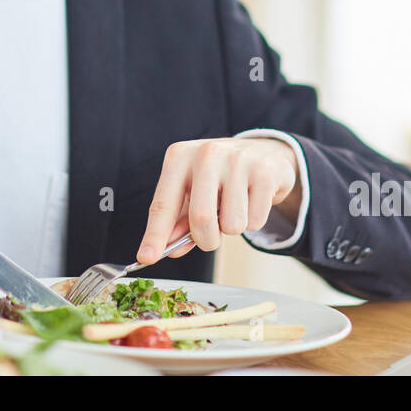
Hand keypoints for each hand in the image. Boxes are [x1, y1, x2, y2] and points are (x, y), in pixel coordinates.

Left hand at [135, 136, 300, 264]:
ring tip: (235, 209)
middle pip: (200, 218)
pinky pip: (256, 221)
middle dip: (206, 240)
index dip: (155, 235)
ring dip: (233, 229)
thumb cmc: (220, 177)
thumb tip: (170, 250)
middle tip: (210, 239)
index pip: (163, 203)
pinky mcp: (264, 172)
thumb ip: (179, 221)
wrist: (264, 153)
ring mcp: (237, 160)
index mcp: (179, 156)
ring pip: (232, 224)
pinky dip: (254, 221)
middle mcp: (206, 153)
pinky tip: (253, 200)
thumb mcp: (193, 191)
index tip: (146, 258)